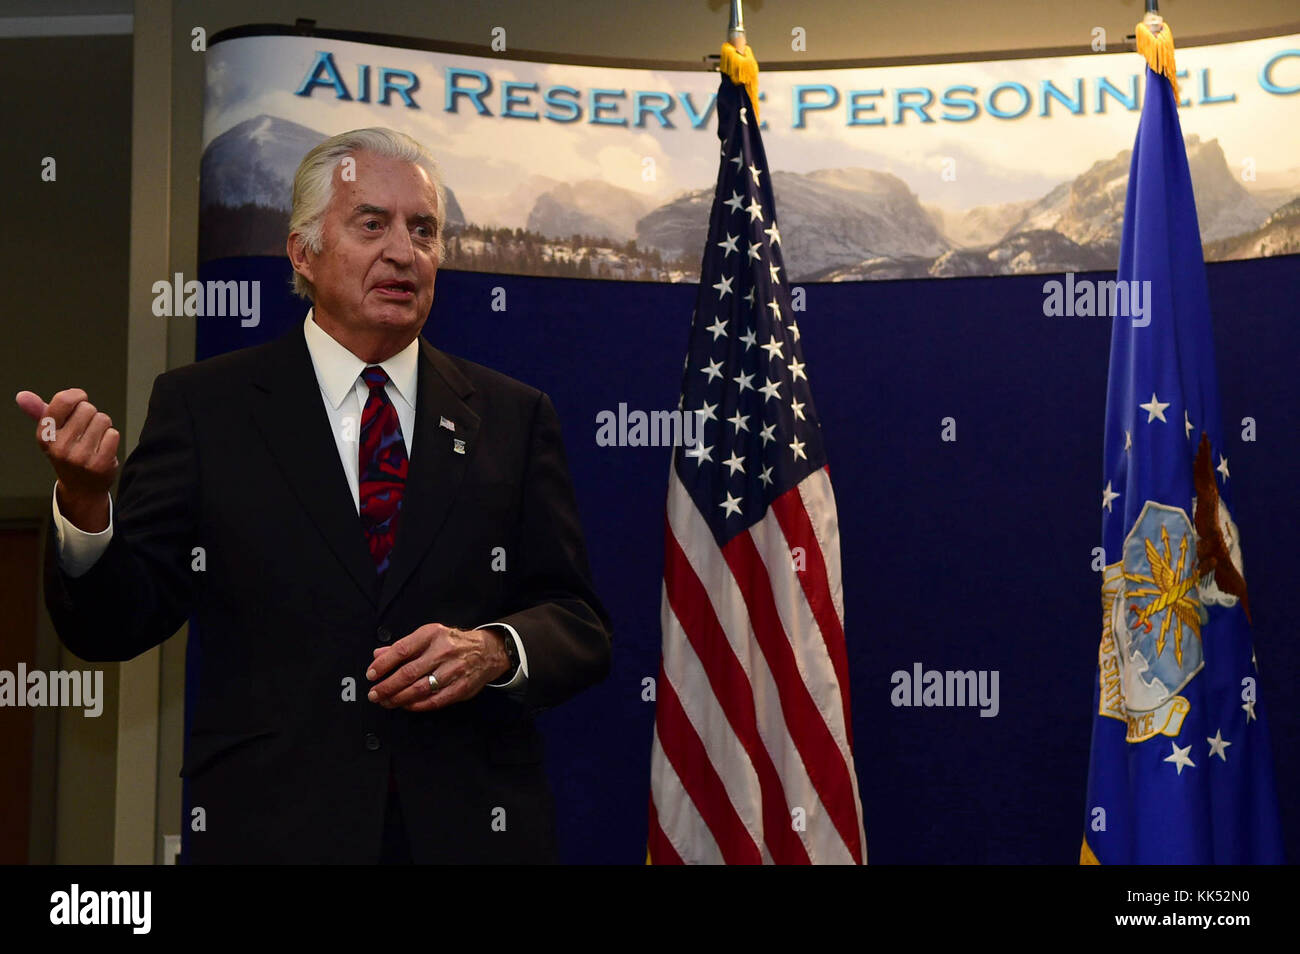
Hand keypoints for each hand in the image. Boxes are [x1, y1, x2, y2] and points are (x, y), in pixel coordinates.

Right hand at [15, 389, 118, 531]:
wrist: (81, 487)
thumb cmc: (67, 453)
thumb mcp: (50, 434)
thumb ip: (39, 411)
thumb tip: (22, 395)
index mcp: (45, 435)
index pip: (63, 401)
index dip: (77, 395)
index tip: (81, 399)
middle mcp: (59, 446)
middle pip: (88, 408)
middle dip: (91, 415)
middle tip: (85, 430)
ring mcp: (79, 457)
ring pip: (102, 420)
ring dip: (102, 426)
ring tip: (94, 439)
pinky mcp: (99, 464)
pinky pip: (113, 434)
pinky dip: (111, 437)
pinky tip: (103, 448)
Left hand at [366, 623, 510, 711]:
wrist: (487, 651)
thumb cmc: (453, 643)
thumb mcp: (428, 637)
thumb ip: (402, 647)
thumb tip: (378, 655)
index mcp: (432, 634)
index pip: (401, 650)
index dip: (383, 665)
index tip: (371, 674)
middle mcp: (443, 651)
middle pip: (409, 672)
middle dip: (387, 686)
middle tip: (375, 694)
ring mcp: (453, 670)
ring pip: (420, 689)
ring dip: (399, 698)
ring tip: (386, 701)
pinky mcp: (460, 687)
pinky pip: (434, 701)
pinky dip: (417, 705)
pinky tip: (406, 705)